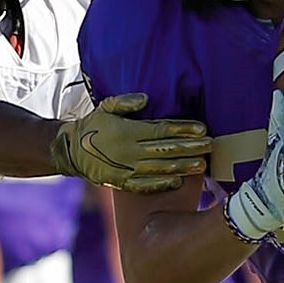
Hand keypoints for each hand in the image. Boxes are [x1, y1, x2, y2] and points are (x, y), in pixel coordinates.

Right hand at [52, 93, 211, 193]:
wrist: (72, 151)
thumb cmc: (94, 124)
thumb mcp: (105, 106)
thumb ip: (125, 102)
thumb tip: (146, 97)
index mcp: (127, 131)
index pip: (161, 130)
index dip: (183, 129)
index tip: (202, 128)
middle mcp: (129, 151)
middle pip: (166, 149)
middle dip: (191, 147)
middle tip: (211, 145)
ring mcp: (126, 169)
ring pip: (160, 168)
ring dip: (183, 166)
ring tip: (203, 164)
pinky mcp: (122, 183)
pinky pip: (145, 185)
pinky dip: (162, 184)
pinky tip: (179, 181)